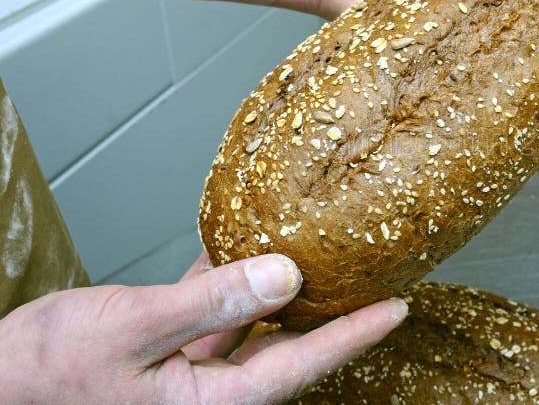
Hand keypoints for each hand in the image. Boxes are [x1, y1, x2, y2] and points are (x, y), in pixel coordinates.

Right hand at [0, 252, 406, 403]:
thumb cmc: (47, 373)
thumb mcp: (133, 329)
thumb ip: (211, 302)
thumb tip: (284, 275)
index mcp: (212, 400)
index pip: (302, 364)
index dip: (354, 334)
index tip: (395, 307)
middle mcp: (211, 387)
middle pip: (290, 346)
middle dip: (333, 314)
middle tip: (373, 279)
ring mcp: (192, 366)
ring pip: (257, 324)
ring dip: (286, 291)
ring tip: (323, 257)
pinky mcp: (171, 343)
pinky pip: (218, 308)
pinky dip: (234, 278)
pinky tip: (246, 244)